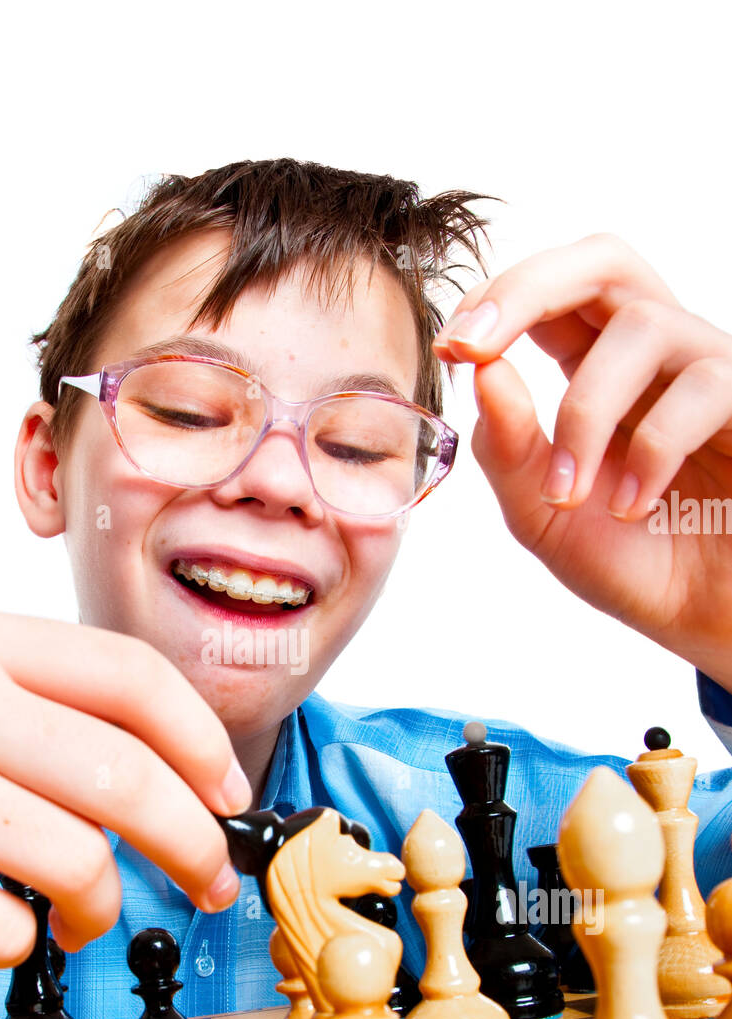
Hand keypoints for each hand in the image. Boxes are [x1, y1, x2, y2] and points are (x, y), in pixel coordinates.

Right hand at [0, 606, 249, 960]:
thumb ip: (51, 711)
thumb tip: (188, 776)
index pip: (129, 673)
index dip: (203, 741)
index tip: (229, 794)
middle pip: (125, 774)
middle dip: (193, 841)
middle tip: (211, 878)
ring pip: (79, 858)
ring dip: (103, 905)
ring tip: (81, 914)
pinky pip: (10, 927)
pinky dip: (26, 942)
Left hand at [433, 233, 731, 688]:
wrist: (707, 618)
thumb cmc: (635, 563)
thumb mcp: (545, 515)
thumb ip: (508, 448)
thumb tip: (482, 369)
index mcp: (600, 368)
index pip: (550, 294)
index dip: (497, 300)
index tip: (451, 347)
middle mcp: (658, 355)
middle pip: (602, 261)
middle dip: (526, 290)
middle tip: (475, 344)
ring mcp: (711, 370)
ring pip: (644, 326)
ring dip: (586, 412)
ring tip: (570, 493)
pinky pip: (706, 385)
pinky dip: (652, 448)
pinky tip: (633, 504)